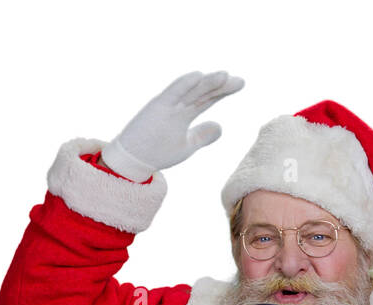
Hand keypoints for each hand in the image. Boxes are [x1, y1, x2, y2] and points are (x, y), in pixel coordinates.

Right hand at [100, 70, 244, 182]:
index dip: (223, 90)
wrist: (133, 161)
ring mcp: (167, 106)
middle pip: (202, 92)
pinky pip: (172, 94)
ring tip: (225, 75)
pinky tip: (198, 76)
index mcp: (184, 114)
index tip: (240, 83)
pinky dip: (184, 84)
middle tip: (240, 81)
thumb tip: (221, 127)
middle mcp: (177, 106)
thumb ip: (202, 135)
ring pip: (191, 91)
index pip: (207, 98)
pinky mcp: (156, 108)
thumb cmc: (157, 152)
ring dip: (207, 82)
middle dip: (220, 85)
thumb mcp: (186, 146)